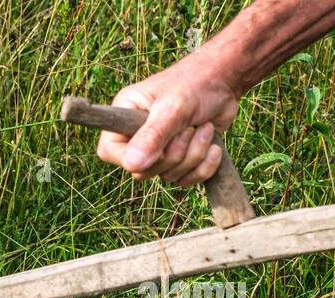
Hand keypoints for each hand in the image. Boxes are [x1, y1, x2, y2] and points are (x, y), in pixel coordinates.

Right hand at [96, 51, 241, 185]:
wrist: (225, 81)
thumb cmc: (195, 83)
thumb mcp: (173, 107)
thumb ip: (153, 135)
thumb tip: (132, 165)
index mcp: (123, 118)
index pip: (109, 152)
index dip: (132, 157)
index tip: (158, 145)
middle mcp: (136, 137)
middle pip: (143, 171)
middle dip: (174, 154)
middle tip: (189, 128)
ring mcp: (158, 151)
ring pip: (168, 176)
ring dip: (194, 155)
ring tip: (204, 128)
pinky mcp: (179, 160)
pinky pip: (186, 180)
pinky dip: (205, 165)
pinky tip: (213, 145)